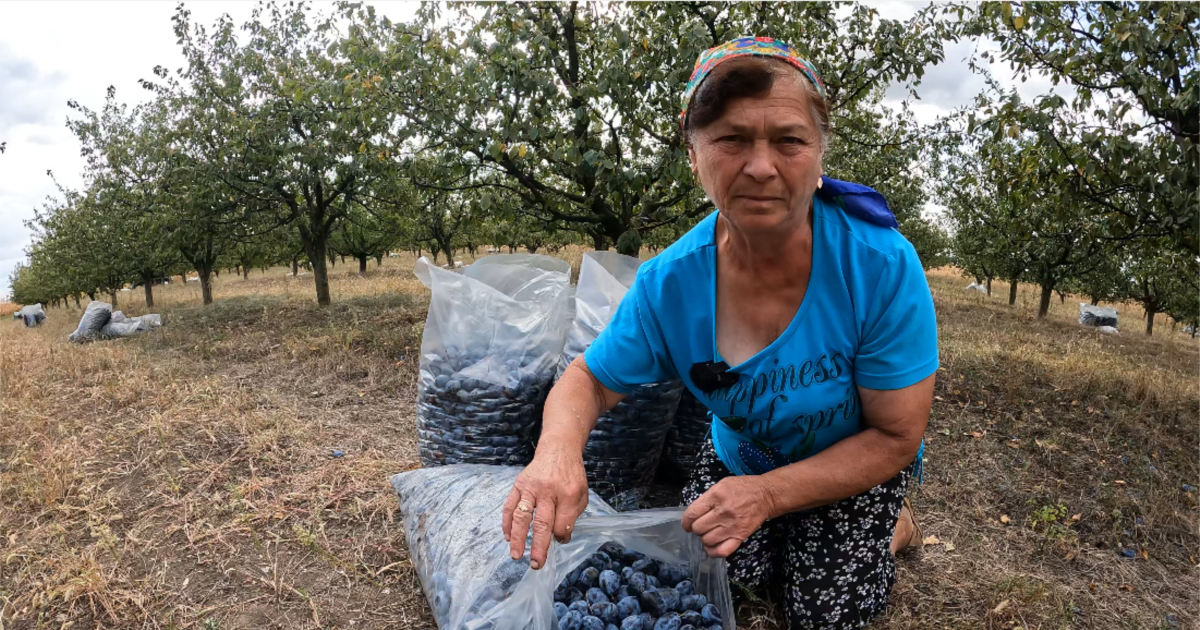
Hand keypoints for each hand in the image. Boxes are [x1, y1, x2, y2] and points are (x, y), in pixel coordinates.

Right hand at [501, 445, 588, 569]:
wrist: (559, 450)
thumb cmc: (571, 476)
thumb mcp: (582, 494)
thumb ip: (572, 516)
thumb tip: (561, 538)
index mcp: (568, 493)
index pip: (562, 523)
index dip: (560, 536)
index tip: (559, 540)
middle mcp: (548, 491)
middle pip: (542, 523)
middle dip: (538, 546)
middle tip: (536, 564)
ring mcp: (531, 487)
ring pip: (521, 516)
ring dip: (517, 538)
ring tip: (516, 555)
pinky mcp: (518, 485)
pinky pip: (509, 506)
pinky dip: (507, 523)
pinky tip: (507, 537)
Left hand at [682, 476, 774, 557]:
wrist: (765, 495)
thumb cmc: (742, 488)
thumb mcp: (721, 485)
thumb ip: (707, 498)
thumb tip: (694, 513)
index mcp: (716, 496)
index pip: (692, 513)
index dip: (685, 522)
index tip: (687, 524)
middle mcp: (723, 512)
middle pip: (698, 528)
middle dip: (696, 529)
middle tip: (701, 526)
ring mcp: (732, 526)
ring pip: (707, 540)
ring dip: (704, 539)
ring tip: (708, 534)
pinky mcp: (740, 537)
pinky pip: (722, 551)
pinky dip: (713, 552)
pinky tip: (712, 546)